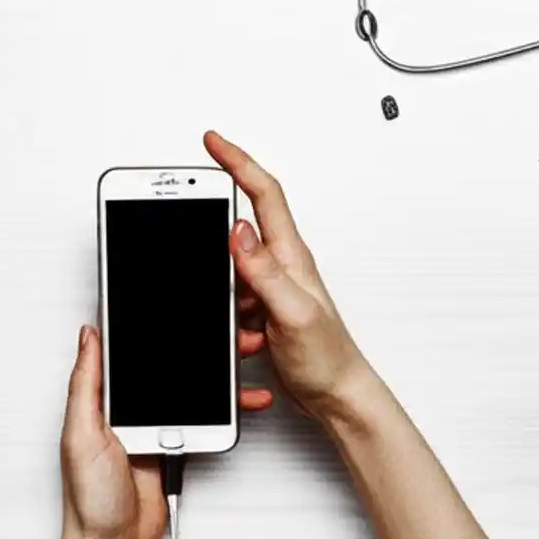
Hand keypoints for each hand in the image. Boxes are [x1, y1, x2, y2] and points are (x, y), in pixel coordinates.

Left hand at [43, 325, 272, 538]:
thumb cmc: (88, 498)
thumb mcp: (80, 433)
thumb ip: (86, 383)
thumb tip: (88, 336)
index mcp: (100, 400)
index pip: (122, 354)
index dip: (140, 329)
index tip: (161, 305)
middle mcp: (126, 410)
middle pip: (161, 367)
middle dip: (189, 349)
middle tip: (214, 331)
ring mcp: (152, 426)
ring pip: (186, 389)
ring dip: (212, 378)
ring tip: (234, 360)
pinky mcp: (174, 445)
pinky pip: (198, 419)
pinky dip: (218, 410)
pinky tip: (233, 400)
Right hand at [205, 131, 379, 425]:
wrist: (337, 395)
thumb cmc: (327, 358)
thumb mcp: (292, 311)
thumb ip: (264, 270)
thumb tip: (238, 231)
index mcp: (290, 256)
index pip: (263, 194)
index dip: (237, 162)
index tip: (213, 142)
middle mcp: (281, 265)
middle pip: (240, 225)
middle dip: (216, 235)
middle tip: (202, 242)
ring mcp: (271, 288)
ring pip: (229, 271)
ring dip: (223, 296)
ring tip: (249, 328)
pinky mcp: (263, 311)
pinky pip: (232, 302)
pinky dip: (229, 320)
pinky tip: (248, 341)